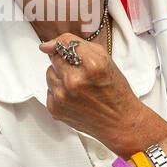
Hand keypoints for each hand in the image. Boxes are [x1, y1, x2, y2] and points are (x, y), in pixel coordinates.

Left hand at [38, 33, 140, 150]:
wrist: (118, 122)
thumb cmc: (114, 91)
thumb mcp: (104, 59)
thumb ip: (77, 45)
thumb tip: (47, 46)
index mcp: (91, 65)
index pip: (64, 43)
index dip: (67, 46)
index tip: (70, 51)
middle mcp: (74, 81)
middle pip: (55, 58)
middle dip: (66, 62)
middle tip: (81, 73)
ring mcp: (62, 96)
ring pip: (49, 73)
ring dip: (60, 76)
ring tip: (78, 86)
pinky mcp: (55, 109)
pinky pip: (49, 90)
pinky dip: (59, 91)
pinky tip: (74, 97)